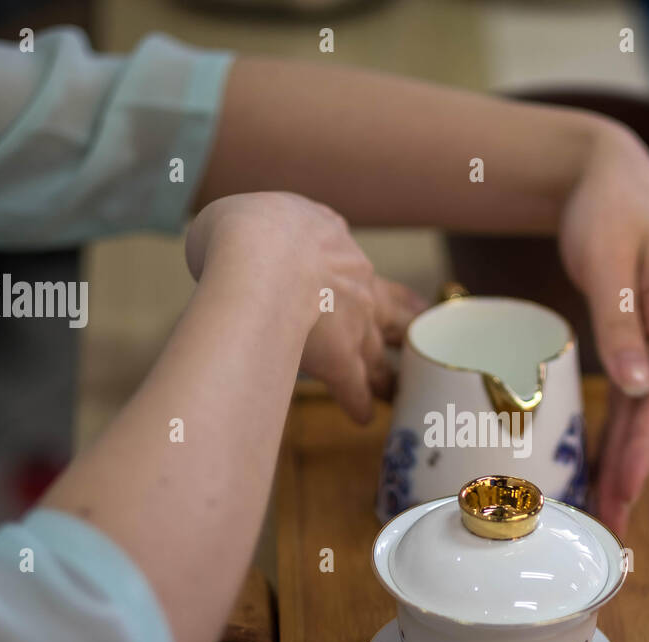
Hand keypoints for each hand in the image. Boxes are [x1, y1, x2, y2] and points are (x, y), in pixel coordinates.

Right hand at [185, 192, 424, 423]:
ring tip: (393, 392)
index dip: (365, 284)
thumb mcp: (252, 218)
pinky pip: (356, 388)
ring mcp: (354, 322)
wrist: (257, 253)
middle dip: (403, 334)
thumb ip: (253, 235)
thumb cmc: (244, 230)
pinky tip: (362, 417)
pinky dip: (359, 404)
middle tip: (417, 348)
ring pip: (380, 354)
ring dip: (386, 375)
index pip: (358, 270)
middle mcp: (356, 283)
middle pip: (391, 314)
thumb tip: (231, 245)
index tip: (377, 296)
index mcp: (334, 244)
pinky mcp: (340, 358)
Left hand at [558, 122, 648, 535]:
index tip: (623, 492)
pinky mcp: (632, 340)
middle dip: (631, 472)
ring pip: (638, 413)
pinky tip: (594, 462)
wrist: (608, 170)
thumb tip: (638, 385)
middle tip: (609, 526)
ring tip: (603, 512)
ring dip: (621, 460)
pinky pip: (624, 397)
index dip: (642, 448)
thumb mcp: (609, 258)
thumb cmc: (608, 206)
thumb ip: (620, 321)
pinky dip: (610, 431)